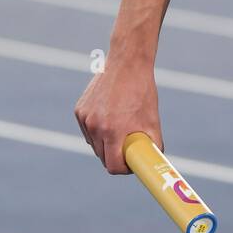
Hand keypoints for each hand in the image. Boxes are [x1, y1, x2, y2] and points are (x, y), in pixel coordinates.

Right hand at [74, 53, 162, 174]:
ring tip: (120, 126)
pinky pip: (88, 130)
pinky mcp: (79, 110)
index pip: (112, 165)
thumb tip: (153, 161)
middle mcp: (95, 126)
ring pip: (94, 143)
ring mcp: (85, 118)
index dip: (122, 168)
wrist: (127, 63)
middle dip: (115, 156)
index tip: (130, 163)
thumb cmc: (142, 91)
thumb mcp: (152, 120)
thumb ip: (153, 143)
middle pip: (102, 156)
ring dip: (105, 142)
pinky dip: (97, 129)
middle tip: (128, 146)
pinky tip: (109, 116)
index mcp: (113, 130)